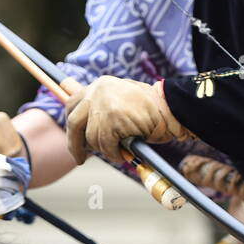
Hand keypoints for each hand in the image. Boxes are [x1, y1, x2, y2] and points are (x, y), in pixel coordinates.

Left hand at [64, 76, 191, 164]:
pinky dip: (114, 154)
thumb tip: (87, 129)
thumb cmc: (152, 110)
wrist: (172, 109)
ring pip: (91, 138)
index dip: (71, 124)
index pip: (73, 104)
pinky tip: (124, 154)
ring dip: (105, 150)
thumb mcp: (123, 102)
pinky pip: (105, 145)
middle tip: (79, 159)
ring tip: (120, 151)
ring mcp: (104, 104)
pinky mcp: (112, 119)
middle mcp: (98, 91)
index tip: (73, 138)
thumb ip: (105, 109)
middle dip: (74, 144)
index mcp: (100, 85)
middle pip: (74, 122)